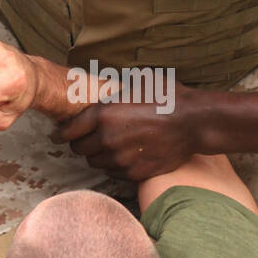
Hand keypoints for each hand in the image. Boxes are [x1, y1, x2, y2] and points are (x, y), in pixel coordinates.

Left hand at [54, 80, 200, 180]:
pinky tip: (125, 155)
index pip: (68, 131)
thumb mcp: (135, 85)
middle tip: (89, 139)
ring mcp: (120, 159)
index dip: (64, 132)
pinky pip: (114, 172)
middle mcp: (107, 138)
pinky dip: (115, 165)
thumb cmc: (167, 98)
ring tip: (109, 147)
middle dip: (81, 144)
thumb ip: (112, 95)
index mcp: (103, 114)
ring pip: (95, 163)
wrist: (194, 122)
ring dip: (98, 156)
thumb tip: (99, 94)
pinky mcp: (134, 173)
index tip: (63, 134)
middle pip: (79, 150)